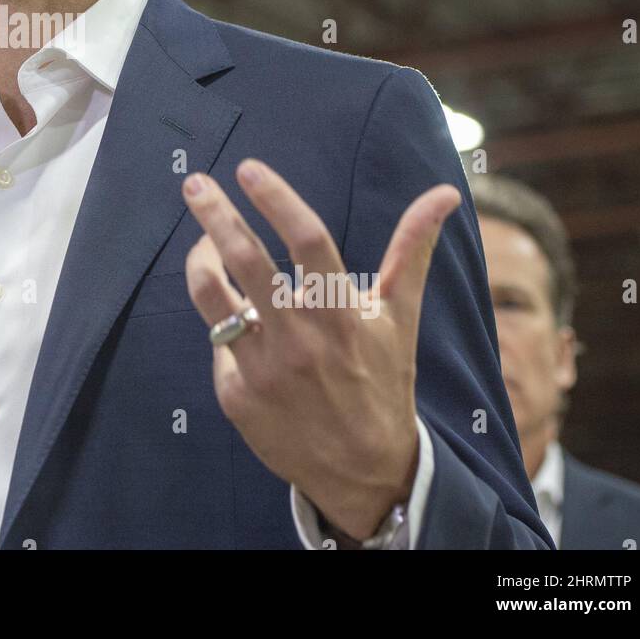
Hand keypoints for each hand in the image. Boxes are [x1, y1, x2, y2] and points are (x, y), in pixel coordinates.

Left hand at [182, 158, 460, 538]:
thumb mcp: (400, 316)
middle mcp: (300, 337)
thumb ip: (412, 249)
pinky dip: (222, 319)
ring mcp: (264, 367)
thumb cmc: (383, 380)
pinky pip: (217, 341)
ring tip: (202, 241)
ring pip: (212, 297)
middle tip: (195, 183)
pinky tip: (235, 318)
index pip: (306, 240)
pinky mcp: (236, 393)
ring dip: (200, 260)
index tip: (248, 168)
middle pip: (246, 260)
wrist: (364, 470)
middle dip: (215, 215)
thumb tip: (444, 192)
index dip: (276, 199)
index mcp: (341, 313)